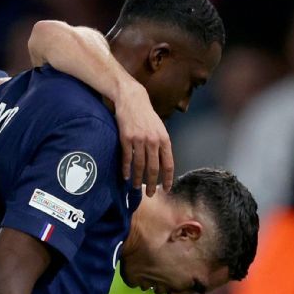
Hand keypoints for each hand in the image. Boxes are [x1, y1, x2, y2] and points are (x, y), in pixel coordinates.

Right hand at [114, 80, 172, 195]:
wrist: (132, 99)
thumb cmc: (146, 115)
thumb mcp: (159, 128)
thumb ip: (161, 145)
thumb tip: (162, 164)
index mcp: (164, 139)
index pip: (168, 164)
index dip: (168, 179)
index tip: (166, 189)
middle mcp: (153, 141)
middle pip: (154, 168)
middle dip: (152, 184)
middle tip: (149, 194)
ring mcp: (139, 140)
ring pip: (139, 165)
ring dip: (137, 179)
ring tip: (135, 187)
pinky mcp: (126, 138)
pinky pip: (127, 158)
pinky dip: (126, 169)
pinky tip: (125, 176)